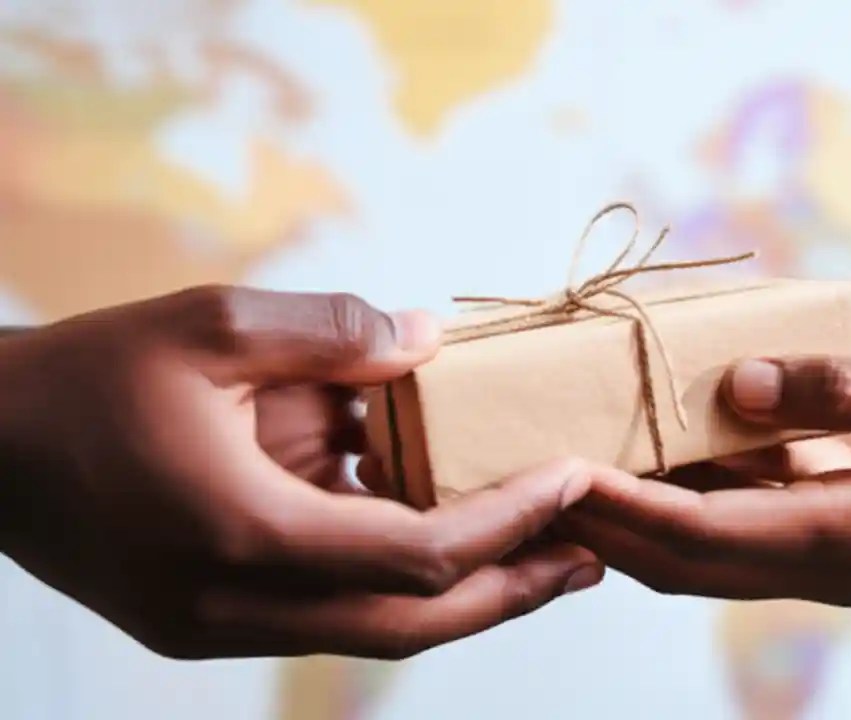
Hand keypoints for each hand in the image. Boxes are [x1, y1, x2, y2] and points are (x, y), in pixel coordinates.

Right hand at [0, 286, 603, 658]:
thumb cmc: (86, 379)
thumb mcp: (209, 323)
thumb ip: (328, 330)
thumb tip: (429, 338)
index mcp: (243, 535)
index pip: (417, 554)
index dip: (509, 522)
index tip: (573, 478)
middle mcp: (238, 606)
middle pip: (411, 623)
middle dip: (512, 589)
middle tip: (592, 555)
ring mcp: (220, 629)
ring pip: (374, 633)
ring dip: (465, 597)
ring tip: (547, 559)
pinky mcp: (209, 623)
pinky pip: (331, 615)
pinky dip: (397, 584)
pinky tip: (444, 542)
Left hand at [563, 347, 850, 604]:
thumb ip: (846, 385)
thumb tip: (736, 383)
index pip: (709, 534)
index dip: (627, 509)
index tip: (559, 475)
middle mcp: (838, 560)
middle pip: (691, 562)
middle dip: (607, 529)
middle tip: (531, 484)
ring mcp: (844, 554)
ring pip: (713, 555)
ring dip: (638, 524)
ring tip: (570, 473)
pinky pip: (751, 529)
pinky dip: (691, 503)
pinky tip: (660, 456)